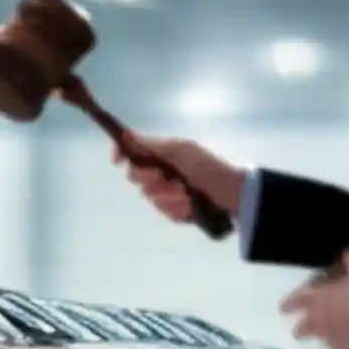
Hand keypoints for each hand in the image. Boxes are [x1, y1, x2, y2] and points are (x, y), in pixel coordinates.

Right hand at [112, 133, 246, 223]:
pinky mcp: (177, 210)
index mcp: (164, 153)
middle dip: (152, 181)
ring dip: (169, 198)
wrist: (232, 194)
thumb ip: (151, 145)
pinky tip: (190, 208)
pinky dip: (177, 210)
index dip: (122, 153)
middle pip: (137, 177)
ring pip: (151, 198)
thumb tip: (124, 136)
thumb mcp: (179, 151)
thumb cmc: (207, 168)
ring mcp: (169, 191)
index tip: (116, 162)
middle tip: (169, 180)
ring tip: (187, 196)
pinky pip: (165, 212)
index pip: (133, 151)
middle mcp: (163, 171)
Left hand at [281, 248, 348, 348]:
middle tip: (304, 327)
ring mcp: (334, 340)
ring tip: (338, 332)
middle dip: (302, 327)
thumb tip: (345, 262)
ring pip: (323, 341)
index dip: (289, 303)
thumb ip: (348, 261)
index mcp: (319, 298)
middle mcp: (321, 322)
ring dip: (327, 335)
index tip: (284, 309)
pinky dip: (345, 346)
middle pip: (303, 329)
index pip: (296, 300)